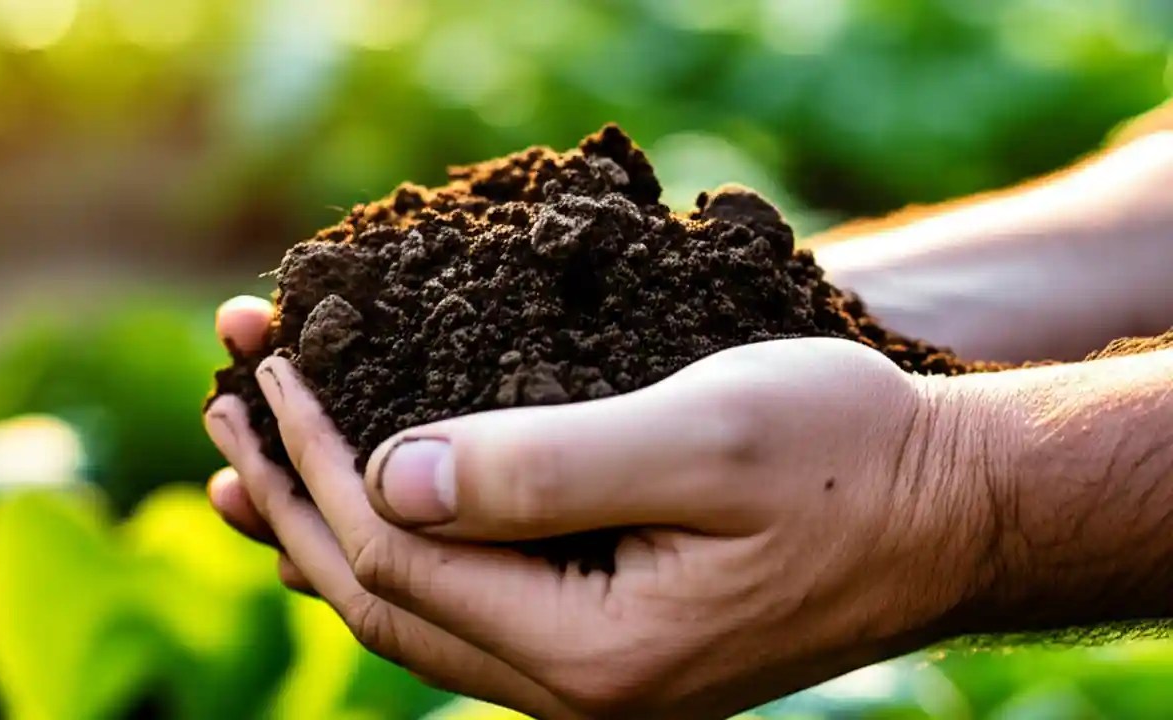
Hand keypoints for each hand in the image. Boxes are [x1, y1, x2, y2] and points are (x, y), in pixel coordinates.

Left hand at [204, 296, 995, 717]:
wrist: (950, 512)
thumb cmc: (851, 459)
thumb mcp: (704, 436)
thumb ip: (544, 467)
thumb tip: (391, 480)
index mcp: (597, 652)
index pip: (402, 558)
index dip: (318, 465)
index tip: (273, 374)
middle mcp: (580, 691)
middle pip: (386, 602)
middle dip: (291, 506)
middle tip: (225, 415)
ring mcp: (594, 679)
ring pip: (417, 617)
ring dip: (327, 537)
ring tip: (251, 472)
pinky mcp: (612, 647)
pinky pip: (468, 611)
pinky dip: (399, 554)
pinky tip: (365, 516)